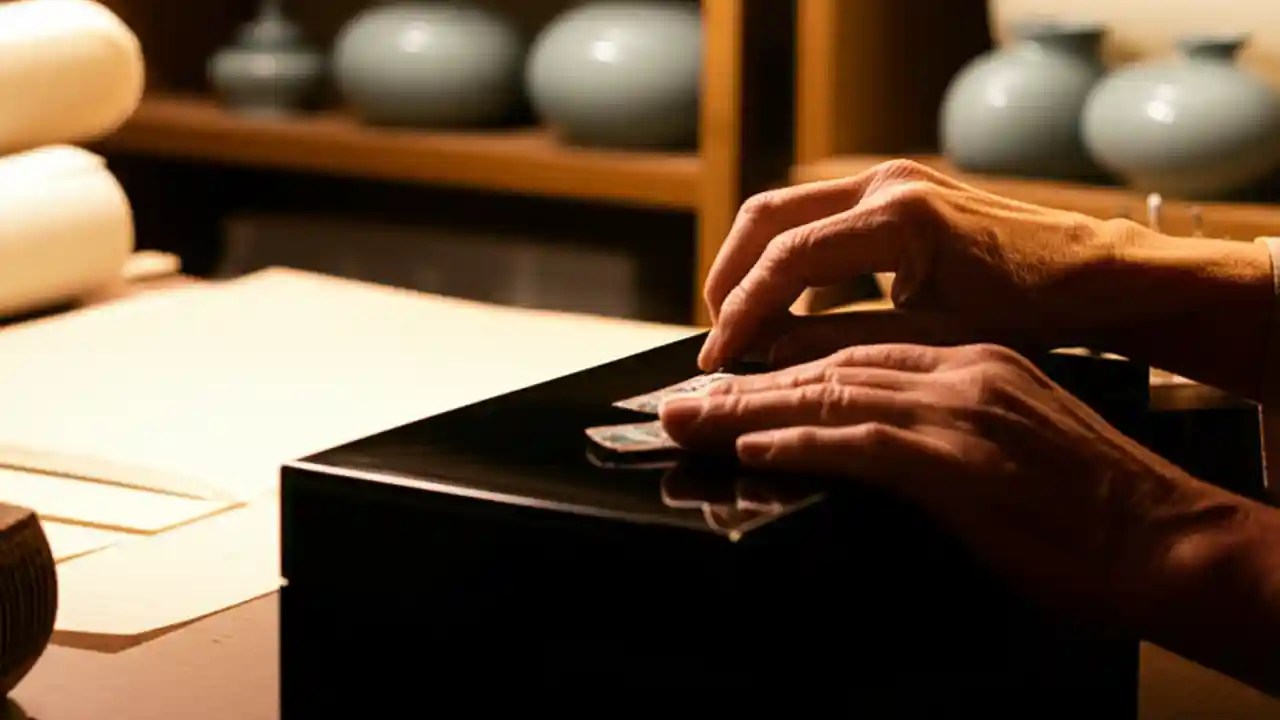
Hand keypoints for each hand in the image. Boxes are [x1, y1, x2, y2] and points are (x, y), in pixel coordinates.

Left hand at [660, 342, 1279, 667]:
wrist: (1165, 534)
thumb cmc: (1091, 498)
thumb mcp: (1011, 434)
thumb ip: (943, 423)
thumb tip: (874, 441)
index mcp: (969, 360)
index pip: (855, 352)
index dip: (784, 367)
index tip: (733, 380)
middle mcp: (957, 371)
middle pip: (827, 365)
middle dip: (746, 385)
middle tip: (682, 400)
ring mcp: (957, 412)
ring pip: (829, 395)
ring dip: (748, 412)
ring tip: (689, 421)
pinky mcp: (956, 461)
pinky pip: (859, 444)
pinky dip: (799, 444)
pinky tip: (753, 448)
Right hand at [699, 159, 1122, 369]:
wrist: (1094, 276)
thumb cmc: (1030, 314)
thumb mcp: (930, 341)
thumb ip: (839, 341)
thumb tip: (766, 354)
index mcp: (898, 217)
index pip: (788, 259)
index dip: (743, 311)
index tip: (719, 357)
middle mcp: (887, 183)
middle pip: (768, 217)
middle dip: (731, 278)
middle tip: (717, 336)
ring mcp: (890, 179)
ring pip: (785, 210)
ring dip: (753, 264)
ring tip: (740, 323)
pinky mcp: (896, 190)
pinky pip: (815, 215)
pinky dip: (787, 256)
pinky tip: (785, 303)